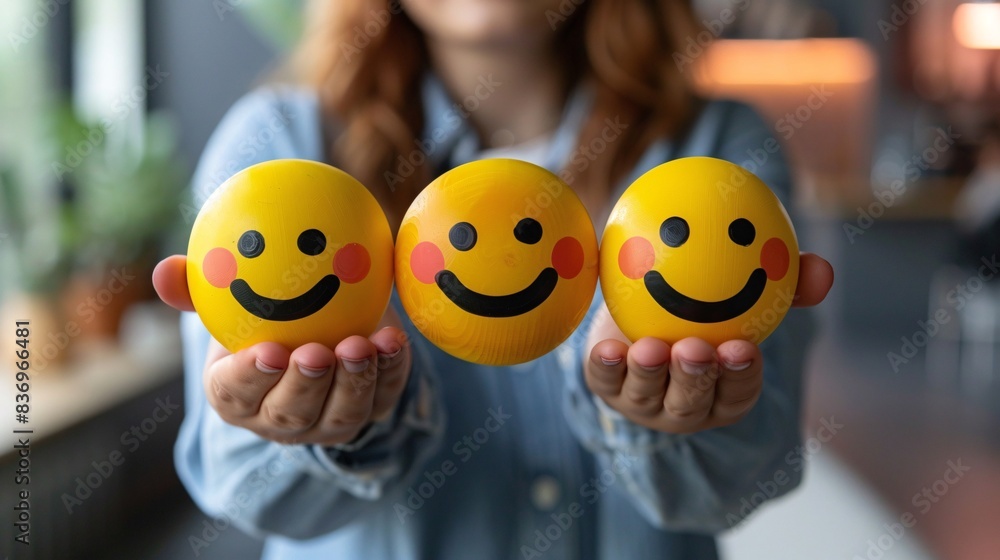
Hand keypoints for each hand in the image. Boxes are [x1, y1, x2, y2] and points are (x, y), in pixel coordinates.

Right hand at [153, 255, 411, 444]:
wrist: (318, 326)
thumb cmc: (260, 316)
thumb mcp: (227, 300)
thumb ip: (197, 286)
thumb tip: (164, 270)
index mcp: (234, 394)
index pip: (235, 393)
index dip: (251, 377)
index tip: (269, 351)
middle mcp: (279, 420)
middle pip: (292, 413)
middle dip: (306, 385)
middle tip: (316, 351)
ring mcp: (327, 422)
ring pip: (342, 413)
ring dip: (354, 381)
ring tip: (361, 346)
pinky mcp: (370, 410)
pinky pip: (384, 395)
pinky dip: (391, 370)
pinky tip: (393, 341)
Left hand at [584, 252, 833, 433]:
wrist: (638, 307)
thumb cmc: (705, 301)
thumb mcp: (743, 289)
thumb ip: (784, 282)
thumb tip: (823, 270)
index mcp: (724, 391)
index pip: (738, 392)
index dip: (741, 376)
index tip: (743, 348)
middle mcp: (686, 404)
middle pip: (692, 400)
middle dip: (695, 379)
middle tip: (696, 348)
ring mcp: (644, 401)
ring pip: (647, 395)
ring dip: (648, 372)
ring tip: (649, 347)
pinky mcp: (606, 388)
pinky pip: (604, 381)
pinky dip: (605, 367)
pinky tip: (605, 348)